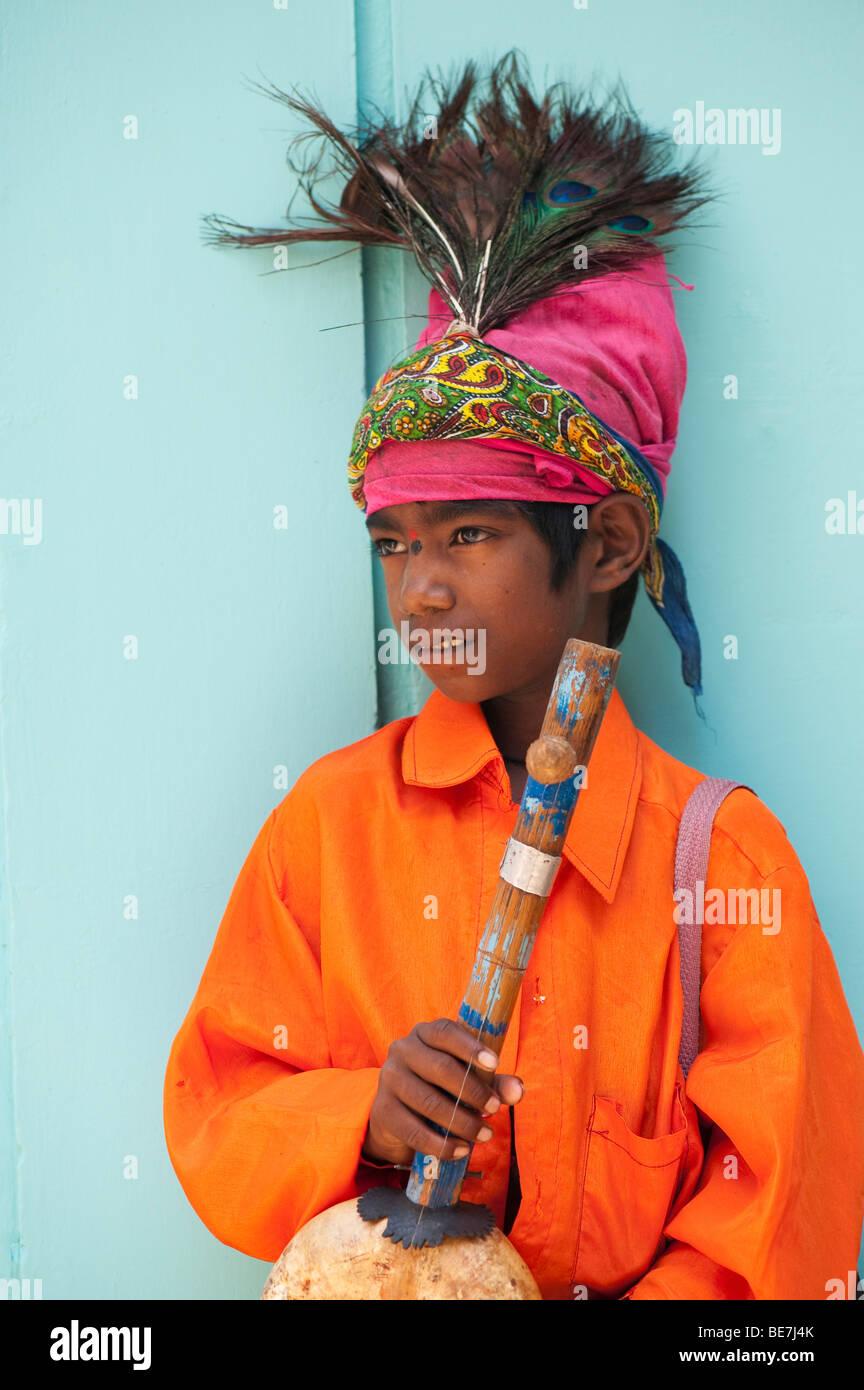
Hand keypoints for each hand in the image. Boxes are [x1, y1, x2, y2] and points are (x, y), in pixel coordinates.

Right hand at [361, 1017, 524, 1166]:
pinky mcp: (383, 1110)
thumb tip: (517, 1090)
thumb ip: (492, 1081)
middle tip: (495, 1109)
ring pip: (428, 1101)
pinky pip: (414, 1130)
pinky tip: (461, 1150)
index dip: (470, 1047)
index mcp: (424, 1033)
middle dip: (472, 1091)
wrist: (396, 1115)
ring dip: (461, 1121)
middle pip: (440, 1067)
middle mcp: (403, 1049)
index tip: (495, 1063)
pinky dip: (441, 1144)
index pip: (445, 1032)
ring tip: (484, 1134)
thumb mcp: (467, 1079)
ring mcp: (389, 1078)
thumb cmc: (439, 1087)